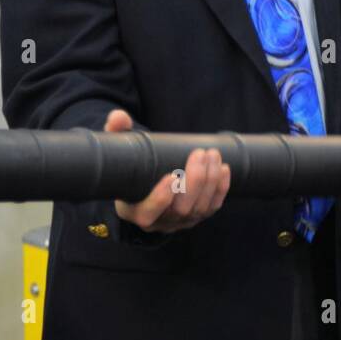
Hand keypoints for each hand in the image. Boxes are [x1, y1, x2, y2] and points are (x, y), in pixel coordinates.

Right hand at [104, 108, 230, 232]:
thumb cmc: (132, 168)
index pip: (148, 214)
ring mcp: (180, 221)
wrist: (147, 184)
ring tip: (213, 155)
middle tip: (200, 153)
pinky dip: (221, 188)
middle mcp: (159, 221)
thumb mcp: (120, 154)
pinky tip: (224, 169)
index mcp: (134, 211)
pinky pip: (212, 207)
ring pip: (200, 208)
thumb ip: (116, 135)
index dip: (161, 199)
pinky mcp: (197, 216)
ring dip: (210, 181)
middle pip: (181, 209)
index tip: (171, 176)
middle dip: (195, 181)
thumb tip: (118, 117)